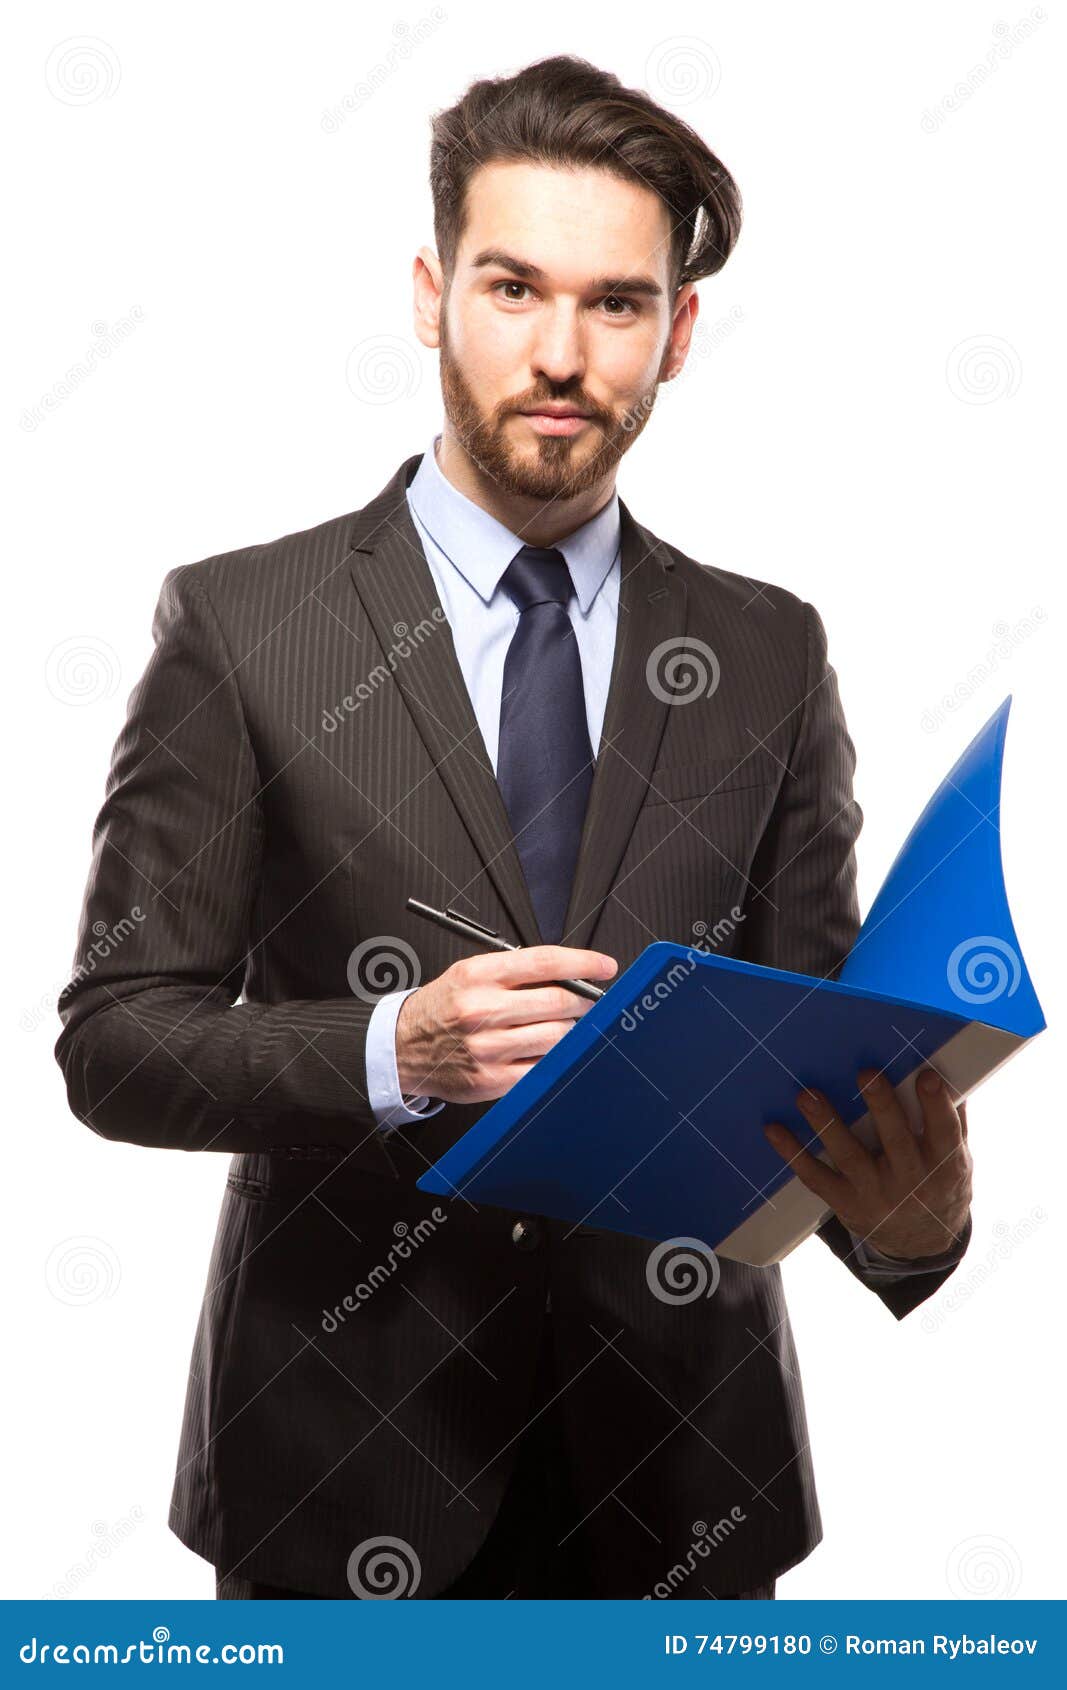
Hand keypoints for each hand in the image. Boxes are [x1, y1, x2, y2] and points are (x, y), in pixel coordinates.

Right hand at [395, 945, 617, 1105]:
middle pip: (559, 1002)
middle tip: (589, 1002)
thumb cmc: (443, 1008)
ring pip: (557, 1037)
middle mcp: (482, 1010)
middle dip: (585, 1002)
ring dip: (572, 1031)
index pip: (545, 962)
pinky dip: (554, 1058)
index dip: (584, 962)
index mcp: (479, 976)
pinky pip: (543, 1068)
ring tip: (565, 1027)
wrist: (404, 1047)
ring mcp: (488, 1048)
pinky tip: (549, 1051)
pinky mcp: (492, 1079)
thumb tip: (571, 975)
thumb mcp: (470, 975)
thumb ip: (516, 972)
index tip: (605, 966)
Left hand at [763, 1067, 972, 1261]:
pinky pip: (816, 1178)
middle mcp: (911, 1182)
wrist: (922, 1242)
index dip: (936, 1106)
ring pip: (850, 1157)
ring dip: (827, 1125)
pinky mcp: (846, 1203)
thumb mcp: (958, 1158)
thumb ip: (951, 1119)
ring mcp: (875, 1195)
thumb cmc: (939, 1182)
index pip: (945, 1133)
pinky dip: (793, 1154)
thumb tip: (941, 1072)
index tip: (927, 1078)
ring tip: (808, 1096)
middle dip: (882, 1107)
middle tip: (866, 1073)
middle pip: (896, 1141)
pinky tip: (775, 1129)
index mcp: (946, 1166)